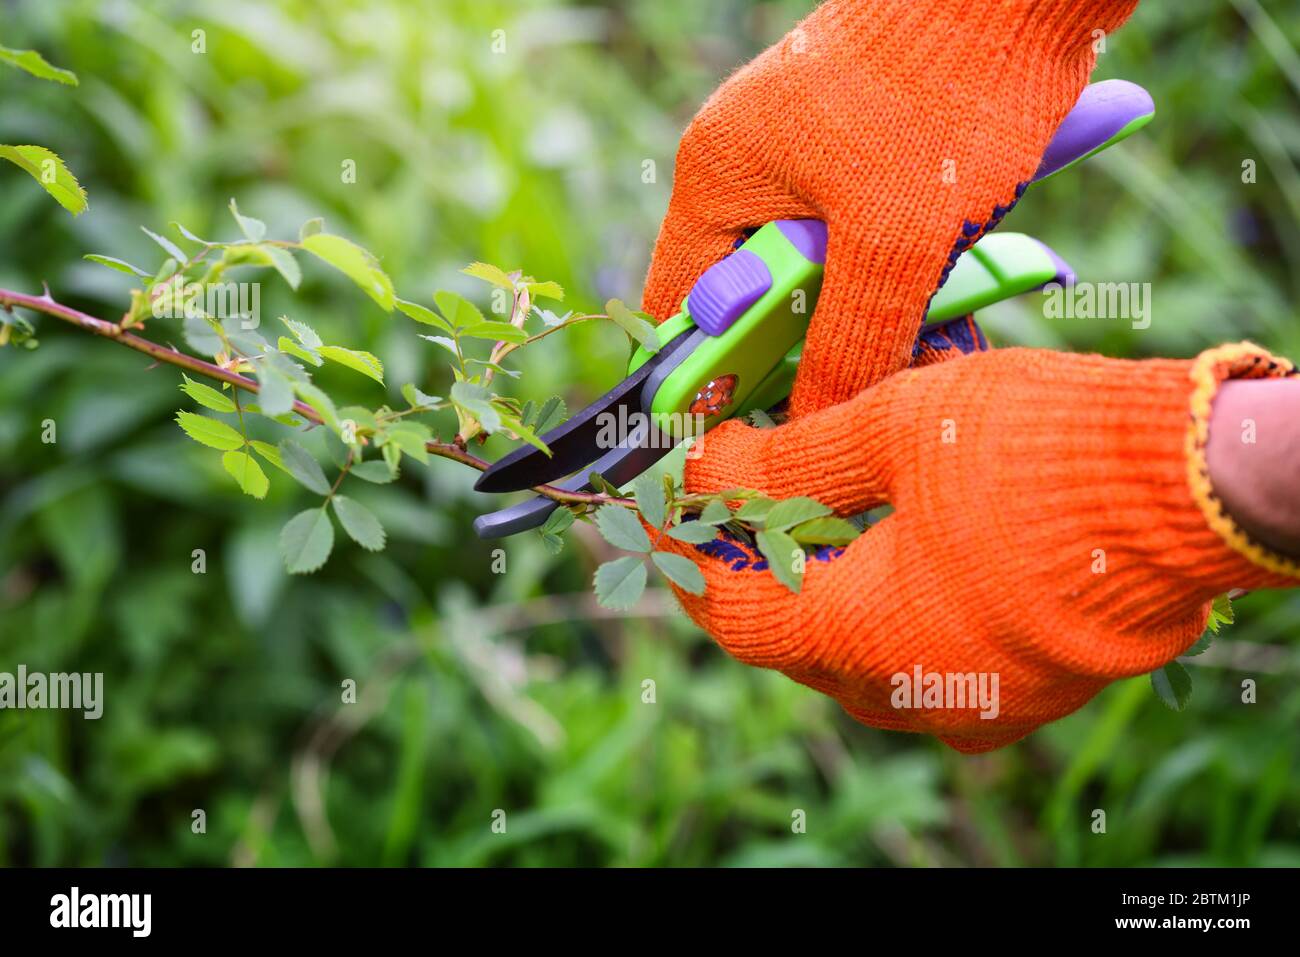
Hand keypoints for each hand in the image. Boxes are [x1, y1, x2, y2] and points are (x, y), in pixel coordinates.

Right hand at [643, 0, 1139, 414]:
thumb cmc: (945, 85)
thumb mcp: (894, 239)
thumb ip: (849, 342)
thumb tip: (814, 426)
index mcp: (721, 179)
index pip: (679, 304)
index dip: (707, 375)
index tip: (751, 428)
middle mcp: (755, 169)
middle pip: (761, 299)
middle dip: (818, 347)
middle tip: (870, 381)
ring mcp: (815, 158)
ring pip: (828, 276)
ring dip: (881, 313)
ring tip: (938, 328)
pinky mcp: (874, 154)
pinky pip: (875, 242)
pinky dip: (913, 275)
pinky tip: (964, 284)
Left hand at [657, 344, 1299, 751]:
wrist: (1196, 486)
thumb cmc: (1042, 450)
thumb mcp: (894, 429)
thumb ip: (786, 463)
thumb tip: (702, 472)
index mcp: (865, 637)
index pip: (734, 615)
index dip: (685, 559)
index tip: (656, 513)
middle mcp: (913, 692)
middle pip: (793, 641)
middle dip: (752, 572)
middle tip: (725, 507)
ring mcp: (975, 703)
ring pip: (858, 656)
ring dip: (819, 592)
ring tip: (800, 521)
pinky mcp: (1026, 691)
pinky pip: (924, 662)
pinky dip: (887, 608)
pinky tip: (885, 550)